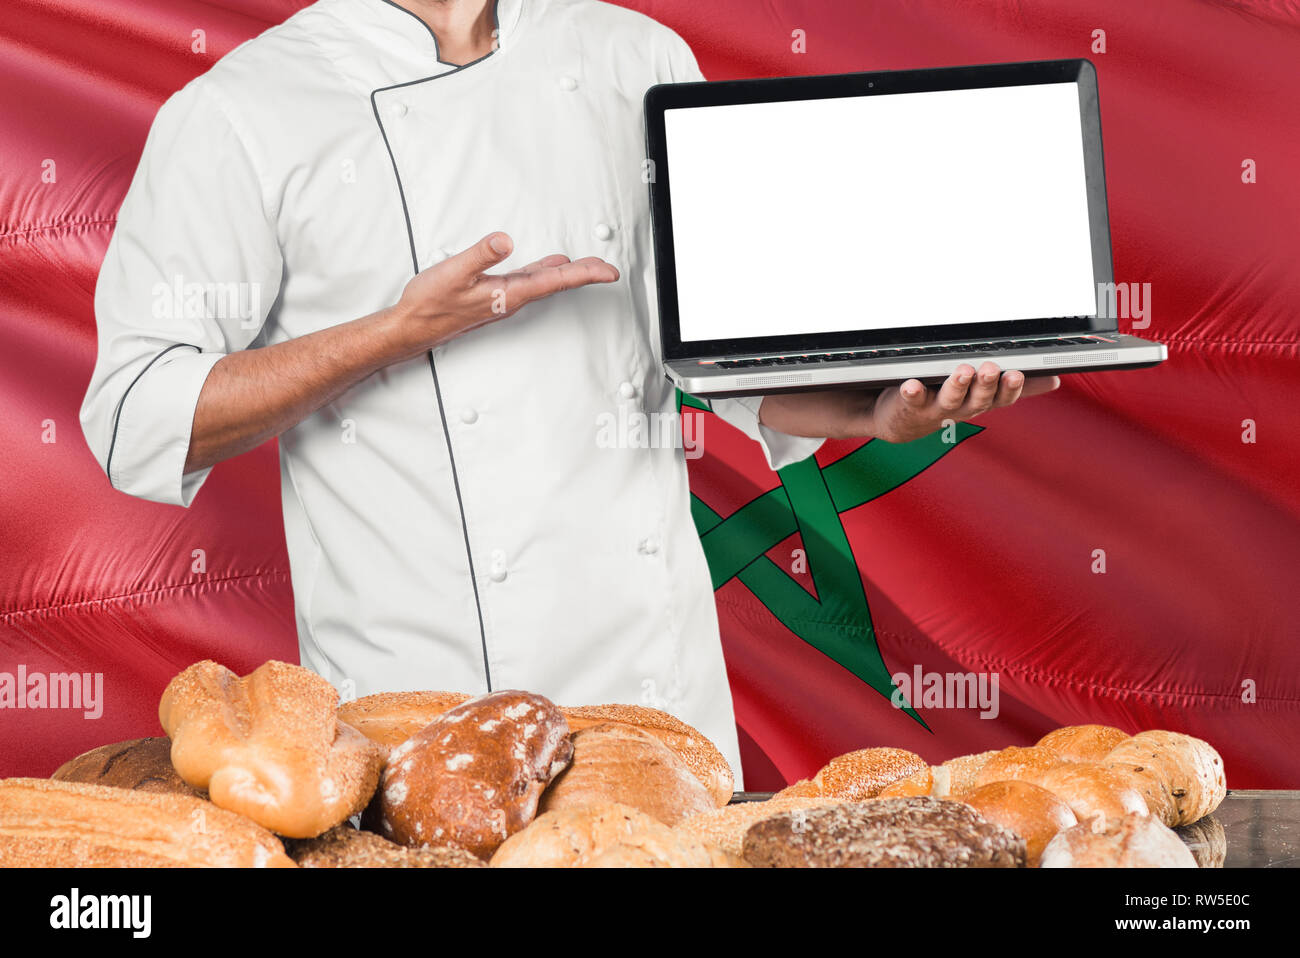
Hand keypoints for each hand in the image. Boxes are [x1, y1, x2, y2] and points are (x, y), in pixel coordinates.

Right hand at [391, 231, 618, 352]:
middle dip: (584, 274)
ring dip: (566, 274)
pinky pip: (527, 282)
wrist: (412, 328)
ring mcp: (502, 298)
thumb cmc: (430, 304)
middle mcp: (511, 298)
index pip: (556, 281)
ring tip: (586, 265)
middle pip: (556, 283)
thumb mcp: (454, 273)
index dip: (586, 274)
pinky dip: (543, 272)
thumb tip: (505, 241)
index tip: (609, 272)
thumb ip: (480, 255)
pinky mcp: (492, 295)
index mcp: (509, 293)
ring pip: (543, 283)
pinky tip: (547, 266)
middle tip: (607, 268)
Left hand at [757, 361, 1060, 442]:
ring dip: (957, 387)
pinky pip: (912, 400)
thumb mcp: (980, 394)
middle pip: (978, 400)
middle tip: (992, 369)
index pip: (1003, 398)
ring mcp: (933, 411)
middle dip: (986, 385)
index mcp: (979, 402)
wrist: (898, 419)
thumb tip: (1056, 381)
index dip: (1012, 389)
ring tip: (963, 370)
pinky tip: (912, 383)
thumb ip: (1012, 386)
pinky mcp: (908, 406)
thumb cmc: (941, 399)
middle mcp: (959, 409)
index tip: (1018, 374)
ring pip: (949, 401)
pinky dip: (913, 392)